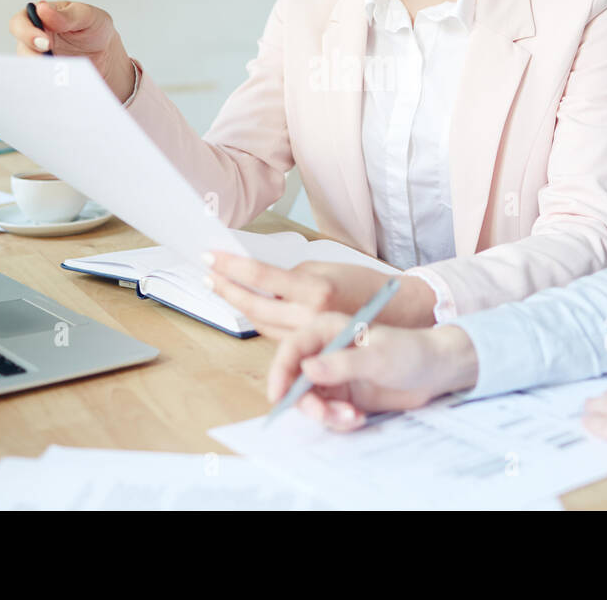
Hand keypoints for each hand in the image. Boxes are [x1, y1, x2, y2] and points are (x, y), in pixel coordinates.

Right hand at [8, 0, 134, 100]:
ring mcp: (38, 60)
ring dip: (43, 73)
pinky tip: (63, 85)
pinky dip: (51, 85)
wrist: (105, 54)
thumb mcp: (88, 16)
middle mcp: (33, 39)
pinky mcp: (46, 77)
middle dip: (33, 58)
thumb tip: (43, 8)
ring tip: (61, 76)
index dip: (27, 33)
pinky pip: (42, 83)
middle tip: (50, 63)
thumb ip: (67, 14)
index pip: (19, 23)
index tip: (46, 43)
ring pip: (29, 70)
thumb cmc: (93, 29)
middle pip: (21, 50)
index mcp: (39, 18)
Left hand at [204, 254, 435, 339]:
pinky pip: (277, 335)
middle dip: (227, 289)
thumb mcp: (328, 267)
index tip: (211, 257)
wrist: (398, 314)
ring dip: (239, 305)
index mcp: (315, 291)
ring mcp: (309, 338)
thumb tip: (261, 280)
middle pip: (254, 307)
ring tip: (221, 286)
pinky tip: (248, 305)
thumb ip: (293, 276)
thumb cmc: (365, 284)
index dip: (232, 268)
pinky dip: (260, 320)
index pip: (261, 278)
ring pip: (261, 325)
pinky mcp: (311, 350)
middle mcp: (309, 318)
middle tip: (208, 273)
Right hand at [266, 312, 478, 429]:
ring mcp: (332, 375)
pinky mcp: (342, 395)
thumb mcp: (378, 357)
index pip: (292, 348)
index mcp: (328, 329)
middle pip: (295, 380)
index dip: (280, 371)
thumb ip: (343, 364)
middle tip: (326, 415)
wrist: (435, 371)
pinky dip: (338, 420)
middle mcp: (324, 351)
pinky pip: (326, 413)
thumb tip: (306, 369)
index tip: (279, 396)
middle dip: (307, 402)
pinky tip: (359, 418)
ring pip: (309, 400)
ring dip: (325, 414)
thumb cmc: (411, 352)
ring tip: (352, 417)